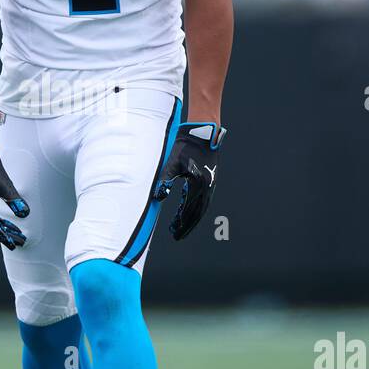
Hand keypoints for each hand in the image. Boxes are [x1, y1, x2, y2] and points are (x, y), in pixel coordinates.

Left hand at [154, 121, 225, 240]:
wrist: (202, 132)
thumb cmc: (185, 146)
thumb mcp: (172, 163)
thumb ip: (165, 180)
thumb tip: (158, 197)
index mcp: (198, 183)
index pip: (189, 209)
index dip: (181, 222)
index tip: (173, 231)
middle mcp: (207, 187)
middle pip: (197, 213)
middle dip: (187, 225)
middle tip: (177, 236)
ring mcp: (210, 184)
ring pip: (201, 208)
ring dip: (191, 219)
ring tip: (179, 227)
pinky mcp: (209, 181)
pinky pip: (202, 200)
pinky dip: (194, 208)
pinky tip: (183, 211)